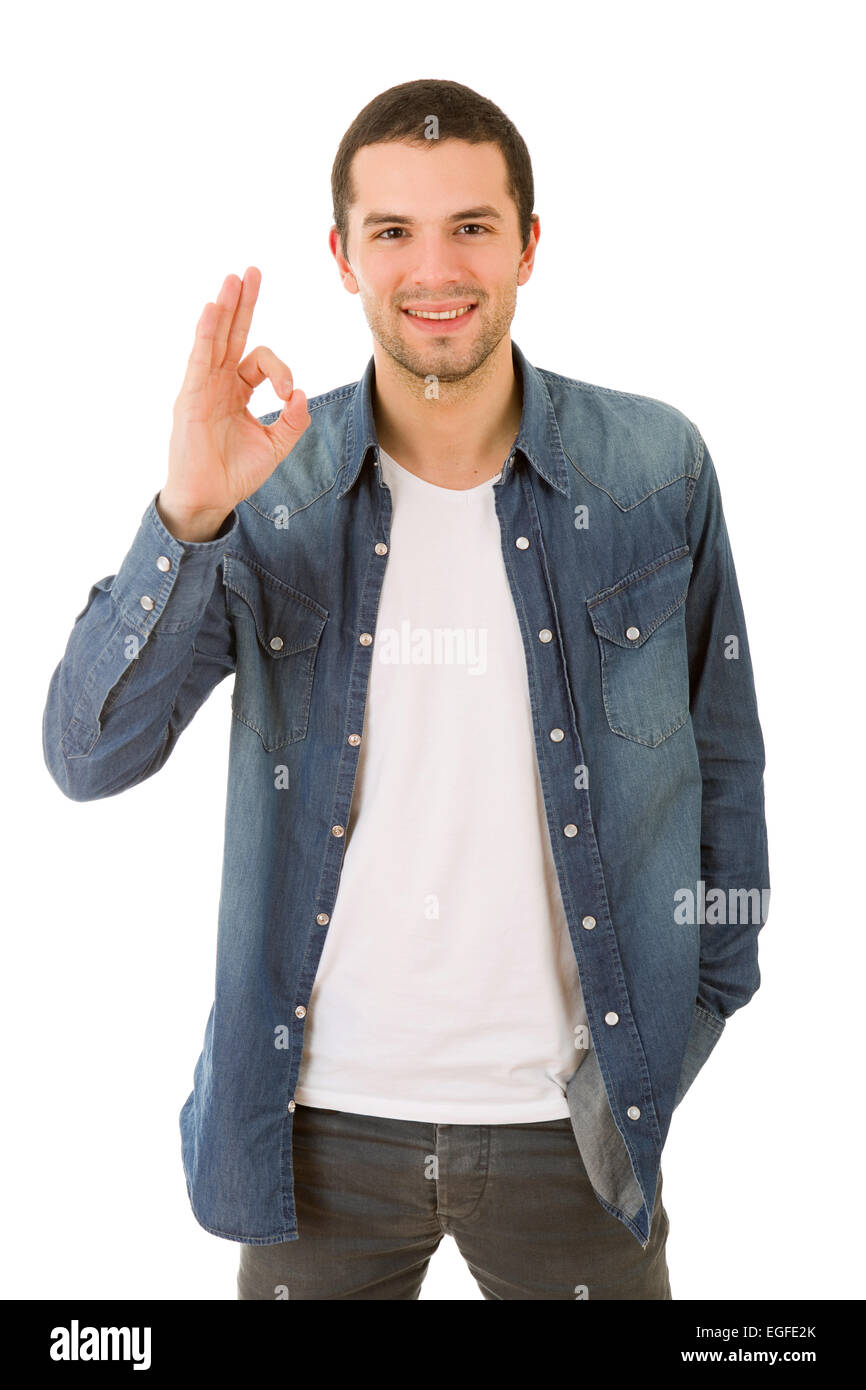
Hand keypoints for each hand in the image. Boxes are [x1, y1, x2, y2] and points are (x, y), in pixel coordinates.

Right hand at [160, 267, 310, 533]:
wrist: (209, 498)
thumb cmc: (235, 473)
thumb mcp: (275, 446)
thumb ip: (293, 421)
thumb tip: (301, 394)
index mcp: (237, 390)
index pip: (260, 361)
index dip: (280, 371)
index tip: (288, 394)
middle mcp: (218, 383)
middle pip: (232, 334)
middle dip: (243, 303)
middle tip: (252, 272)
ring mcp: (202, 387)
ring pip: (215, 339)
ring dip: (225, 308)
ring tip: (233, 280)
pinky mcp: (190, 398)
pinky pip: (200, 359)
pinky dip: (207, 335)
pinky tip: (214, 310)